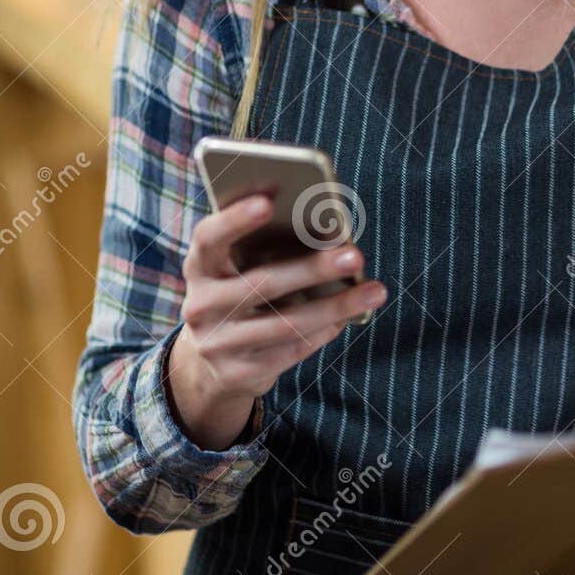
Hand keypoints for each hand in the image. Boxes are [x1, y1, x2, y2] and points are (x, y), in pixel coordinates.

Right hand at [167, 193, 386, 449]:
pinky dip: (325, 330)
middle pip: (261, 283)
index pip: (208, 237)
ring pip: (286, 323)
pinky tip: (350, 316)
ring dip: (336, 306)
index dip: (235, 219)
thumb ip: (266, 250)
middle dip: (313, 269)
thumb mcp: (239, 270)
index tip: (269, 201)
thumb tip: (331, 237)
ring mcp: (216, 344)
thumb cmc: (240, 294)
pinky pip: (292, 350)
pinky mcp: (238, 374)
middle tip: (355, 255)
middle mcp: (200, 305)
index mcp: (199, 267)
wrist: (212, 362)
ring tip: (375, 291)